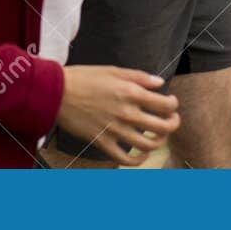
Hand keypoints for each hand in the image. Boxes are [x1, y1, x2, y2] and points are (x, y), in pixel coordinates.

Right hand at [56, 66, 179, 166]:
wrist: (56, 92)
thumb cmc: (85, 78)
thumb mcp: (114, 70)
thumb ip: (139, 77)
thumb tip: (160, 82)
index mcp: (130, 93)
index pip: (165, 105)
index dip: (174, 105)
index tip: (171, 103)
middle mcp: (126, 113)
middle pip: (162, 127)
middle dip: (173, 124)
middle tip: (172, 120)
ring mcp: (114, 130)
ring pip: (148, 145)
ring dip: (159, 141)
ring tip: (158, 136)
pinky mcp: (102, 142)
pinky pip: (126, 159)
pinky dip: (138, 159)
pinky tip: (141, 153)